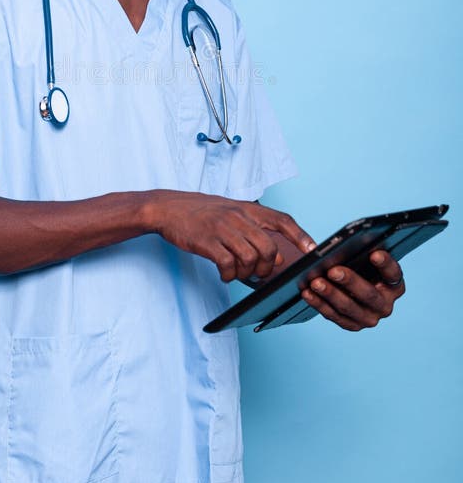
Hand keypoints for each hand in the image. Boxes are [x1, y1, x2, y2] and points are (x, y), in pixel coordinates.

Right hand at [146, 190, 315, 282]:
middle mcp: (238, 216)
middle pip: (269, 247)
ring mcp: (222, 228)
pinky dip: (229, 275)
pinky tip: (224, 273)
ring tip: (237, 273)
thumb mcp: (230, 210)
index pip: (282, 220)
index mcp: (247, 208)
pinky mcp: (207, 242)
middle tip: (259, 273)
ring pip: (250, 259)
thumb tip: (275, 254)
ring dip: (247, 273)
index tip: (312, 250)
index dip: (300, 235)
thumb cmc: (201, 211)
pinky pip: (227, 265)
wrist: (168, 207)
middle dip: (268, 267)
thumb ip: (252, 227)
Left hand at [301, 250, 405, 330]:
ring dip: (330, 294)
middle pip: (369, 294)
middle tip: (333, 271)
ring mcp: (369, 317)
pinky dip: (319, 304)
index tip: (374, 254)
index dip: (385, 264)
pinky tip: (308, 293)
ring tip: (315, 282)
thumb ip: (360, 251)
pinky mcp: (352, 325)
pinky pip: (334, 316)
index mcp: (394, 285)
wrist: (351, 286)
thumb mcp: (363, 258)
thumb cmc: (360, 266)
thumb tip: (345, 245)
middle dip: (350, 281)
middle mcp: (385, 304)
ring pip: (349, 307)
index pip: (393, 274)